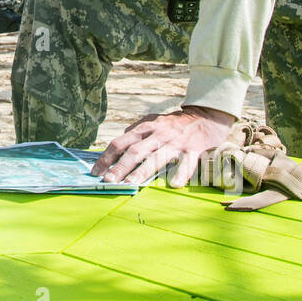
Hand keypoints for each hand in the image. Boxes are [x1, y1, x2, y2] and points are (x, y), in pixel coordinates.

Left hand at [91, 106, 234, 184]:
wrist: (205, 116)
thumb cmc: (174, 123)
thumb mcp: (152, 122)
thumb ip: (135, 131)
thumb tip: (118, 142)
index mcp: (145, 128)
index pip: (120, 142)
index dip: (107, 157)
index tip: (96, 171)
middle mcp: (158, 134)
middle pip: (135, 151)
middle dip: (120, 167)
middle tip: (109, 181)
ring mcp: (175, 142)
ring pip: (157, 157)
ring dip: (142, 171)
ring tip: (131, 184)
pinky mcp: (194, 148)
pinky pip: (187, 162)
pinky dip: (181, 173)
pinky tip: (174, 184)